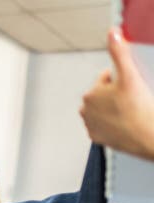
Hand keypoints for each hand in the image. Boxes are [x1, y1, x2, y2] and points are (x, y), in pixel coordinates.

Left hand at [80, 27, 153, 160]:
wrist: (148, 136)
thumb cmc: (139, 109)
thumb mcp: (129, 75)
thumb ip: (119, 53)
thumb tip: (112, 33)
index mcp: (89, 94)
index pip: (106, 78)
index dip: (122, 78)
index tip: (131, 86)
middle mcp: (85, 111)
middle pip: (104, 94)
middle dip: (116, 93)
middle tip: (132, 99)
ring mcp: (90, 126)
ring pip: (105, 109)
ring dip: (114, 107)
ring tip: (129, 111)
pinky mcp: (97, 138)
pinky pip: (105, 125)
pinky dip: (113, 123)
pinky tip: (125, 122)